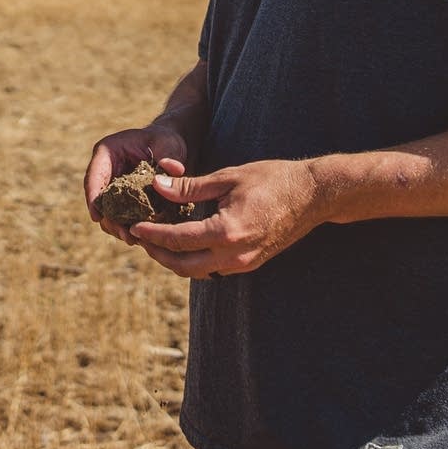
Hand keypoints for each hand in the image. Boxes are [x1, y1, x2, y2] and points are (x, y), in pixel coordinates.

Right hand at [84, 123, 190, 243]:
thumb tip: (174, 169)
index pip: (94, 176)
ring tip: (133, 239)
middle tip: (125, 235)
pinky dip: (128, 226)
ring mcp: (112, 188)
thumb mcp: (169, 144)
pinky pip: (120, 216)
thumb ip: (170, 156)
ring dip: (117, 227)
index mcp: (108, 153)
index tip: (96, 216)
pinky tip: (141, 237)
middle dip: (109, 219)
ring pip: (107, 212)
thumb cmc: (165, 141)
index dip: (92, 197)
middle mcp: (105, 171)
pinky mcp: (122, 201)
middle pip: (99, 199)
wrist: (169, 149)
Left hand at [129, 159, 327, 277]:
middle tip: (140, 237)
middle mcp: (234, 254)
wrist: (313, 195)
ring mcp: (244, 262)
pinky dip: (194, 259)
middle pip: (183, 266)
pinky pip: (214, 269)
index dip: (152, 235)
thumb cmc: (273, 179)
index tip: (134, 227)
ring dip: (175, 259)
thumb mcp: (228, 177)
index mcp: (227, 231)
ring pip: (197, 272)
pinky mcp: (250, 262)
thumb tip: (157, 186)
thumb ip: (190, 187)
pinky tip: (185, 242)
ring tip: (157, 240)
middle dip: (158, 253)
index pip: (178, 240)